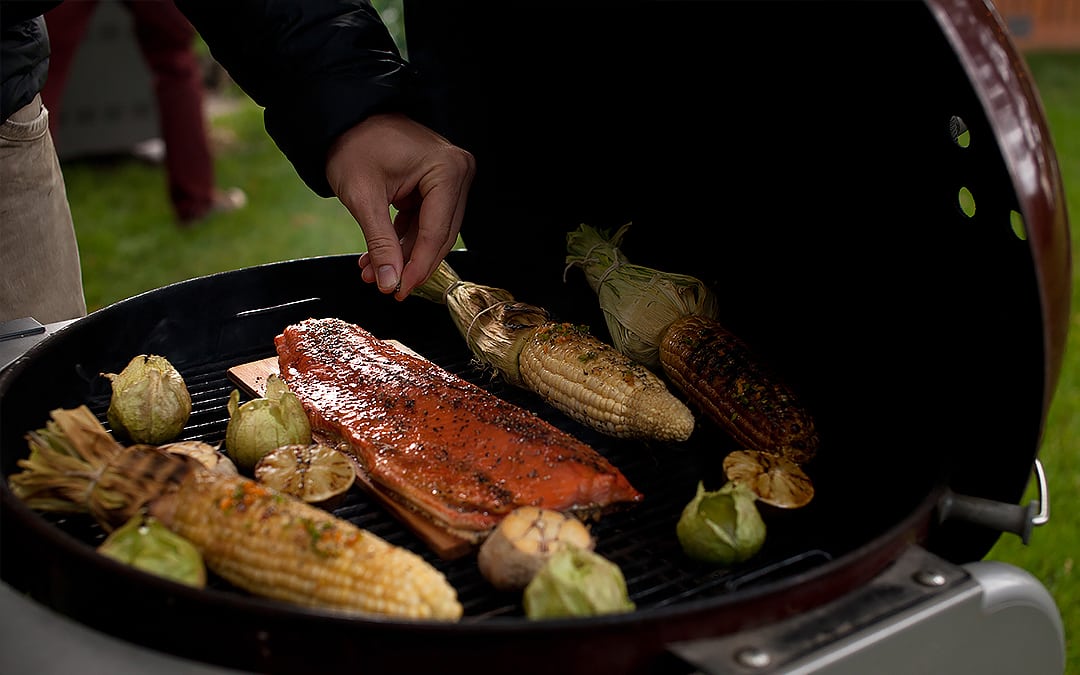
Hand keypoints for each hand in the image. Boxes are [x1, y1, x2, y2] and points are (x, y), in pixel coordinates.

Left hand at [326, 113, 475, 299]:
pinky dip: (402, 240)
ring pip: (432, 232)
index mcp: (447, 169)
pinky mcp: (437, 184)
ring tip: (374, 273)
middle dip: (410, 263)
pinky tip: (378, 257)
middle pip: (440, 235)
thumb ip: (380, 243)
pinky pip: (424, 220)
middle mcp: (457, 172)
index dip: (418, 266)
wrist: (344, 118)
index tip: (399, 291)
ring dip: (403, 255)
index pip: (437, 231)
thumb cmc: (353, 144)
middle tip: (389, 288)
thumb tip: (390, 283)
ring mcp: (449, 177)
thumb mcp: (363, 197)